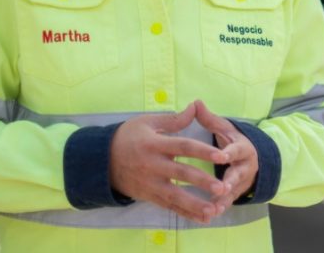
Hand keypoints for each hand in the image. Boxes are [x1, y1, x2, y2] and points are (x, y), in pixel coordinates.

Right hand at [108, 102, 231, 223]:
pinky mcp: (148, 196)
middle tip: (223, 188)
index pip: (183, 147)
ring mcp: (150, 183)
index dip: (203, 151)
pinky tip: (202, 218)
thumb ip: (174, 119)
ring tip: (214, 210)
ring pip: (175, 196)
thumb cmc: (127, 137)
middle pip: (181, 173)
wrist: (100, 160)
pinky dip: (185, 213)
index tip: (222, 156)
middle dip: (203, 181)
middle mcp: (153, 165)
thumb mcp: (147, 122)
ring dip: (195, 204)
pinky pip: (168, 206)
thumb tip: (195, 106)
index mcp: (155, 144)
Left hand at [194, 99, 259, 209]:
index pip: (236, 150)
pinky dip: (217, 209)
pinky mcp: (234, 195)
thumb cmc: (232, 142)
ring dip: (223, 201)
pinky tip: (207, 217)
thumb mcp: (225, 128)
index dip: (230, 153)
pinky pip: (226, 204)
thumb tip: (195, 102)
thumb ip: (209, 119)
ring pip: (232, 193)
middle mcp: (244, 167)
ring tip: (212, 209)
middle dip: (230, 182)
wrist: (251, 160)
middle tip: (222, 187)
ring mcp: (240, 183)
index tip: (222, 156)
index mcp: (242, 148)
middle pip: (238, 175)